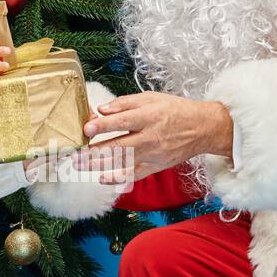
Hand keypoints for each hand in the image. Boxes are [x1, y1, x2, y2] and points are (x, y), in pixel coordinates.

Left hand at [73, 92, 232, 183]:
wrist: (202, 129)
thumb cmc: (174, 110)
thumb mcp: (151, 98)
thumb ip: (124, 104)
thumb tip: (101, 110)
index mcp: (149, 117)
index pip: (122, 122)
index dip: (103, 126)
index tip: (86, 129)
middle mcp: (150, 138)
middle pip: (118, 147)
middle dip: (93, 152)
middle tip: (74, 155)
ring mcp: (152, 155)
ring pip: (122, 163)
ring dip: (98, 165)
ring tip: (78, 165)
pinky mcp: (155, 166)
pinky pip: (135, 175)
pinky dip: (118, 178)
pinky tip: (102, 178)